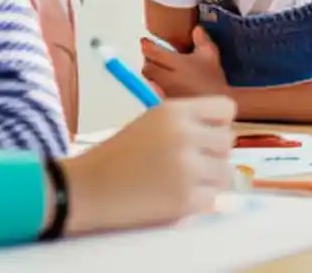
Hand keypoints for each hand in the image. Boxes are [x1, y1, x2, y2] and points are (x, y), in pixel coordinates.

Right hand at [58, 97, 236, 235]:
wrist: (84, 190)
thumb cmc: (116, 156)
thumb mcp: (151, 122)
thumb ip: (188, 123)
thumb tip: (225, 134)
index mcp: (175, 111)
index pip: (226, 109)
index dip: (218, 124)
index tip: (206, 135)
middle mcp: (184, 135)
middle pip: (228, 142)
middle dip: (212, 154)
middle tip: (189, 163)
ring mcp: (187, 168)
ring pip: (226, 172)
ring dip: (209, 180)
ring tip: (180, 182)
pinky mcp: (185, 199)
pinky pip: (212, 199)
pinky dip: (196, 202)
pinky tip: (172, 198)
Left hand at [141, 27, 229, 98]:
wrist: (216, 104)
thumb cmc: (213, 78)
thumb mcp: (211, 56)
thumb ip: (202, 41)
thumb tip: (196, 29)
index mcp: (176, 63)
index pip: (153, 52)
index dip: (147, 46)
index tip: (145, 41)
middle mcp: (166, 77)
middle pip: (147, 67)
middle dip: (148, 61)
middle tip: (153, 57)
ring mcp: (164, 91)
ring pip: (148, 80)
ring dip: (150, 74)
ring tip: (157, 71)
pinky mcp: (164, 102)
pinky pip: (153, 92)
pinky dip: (154, 86)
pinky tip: (162, 85)